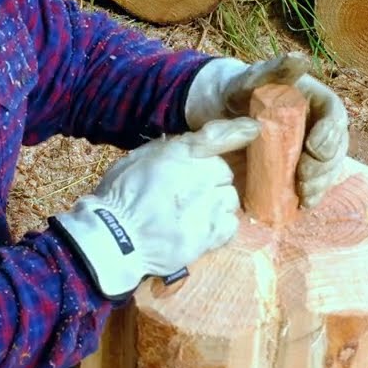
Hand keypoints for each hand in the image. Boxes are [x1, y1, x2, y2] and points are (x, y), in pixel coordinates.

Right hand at [51, 118, 259, 298]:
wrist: (114, 239)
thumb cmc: (119, 196)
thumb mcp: (138, 158)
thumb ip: (170, 149)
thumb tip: (192, 143)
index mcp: (181, 153)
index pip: (219, 136)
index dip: (238, 132)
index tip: (253, 129)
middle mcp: (201, 175)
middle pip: (225, 173)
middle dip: (212, 180)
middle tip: (191, 192)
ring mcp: (208, 206)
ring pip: (230, 198)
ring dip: (217, 203)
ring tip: (196, 212)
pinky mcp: (211, 235)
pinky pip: (231, 225)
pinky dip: (222, 226)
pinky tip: (204, 228)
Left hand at [185, 52, 348, 206]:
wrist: (221, 115)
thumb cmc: (238, 91)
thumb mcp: (251, 79)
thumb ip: (273, 69)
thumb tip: (300, 57)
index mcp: (316, 100)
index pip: (335, 115)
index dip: (331, 133)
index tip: (315, 147)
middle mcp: (320, 125)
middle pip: (336, 147)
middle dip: (325, 166)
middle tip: (305, 178)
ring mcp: (311, 149)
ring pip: (328, 168)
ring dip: (321, 184)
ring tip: (305, 196)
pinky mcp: (299, 168)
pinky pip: (313, 182)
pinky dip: (311, 195)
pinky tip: (303, 205)